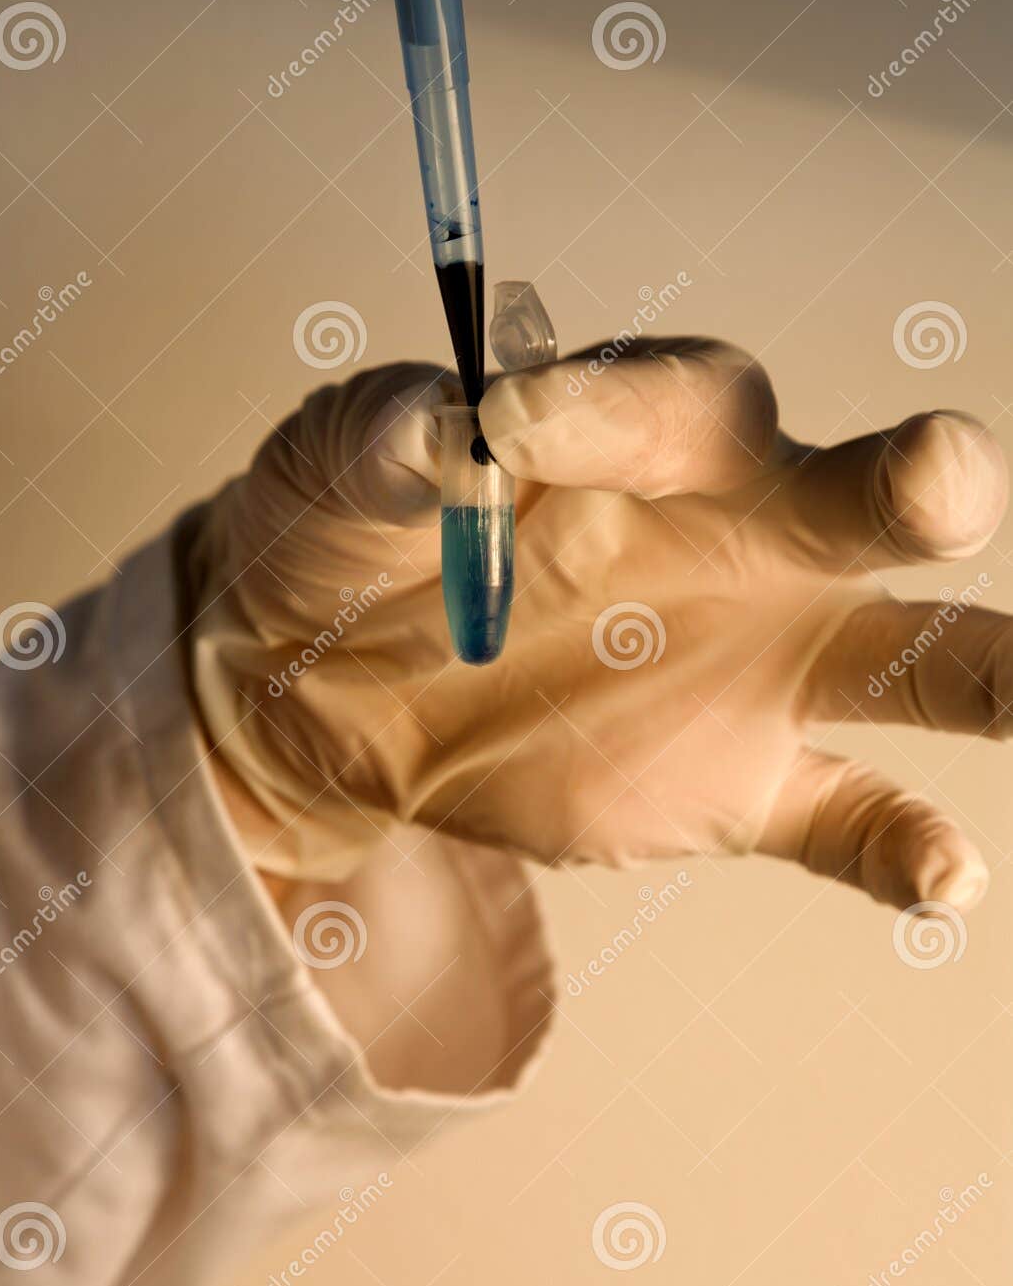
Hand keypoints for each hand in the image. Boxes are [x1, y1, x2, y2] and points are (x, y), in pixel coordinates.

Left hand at [194, 337, 1007, 911]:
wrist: (337, 690)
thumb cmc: (349, 538)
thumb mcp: (338, 471)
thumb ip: (385, 442)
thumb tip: (434, 428)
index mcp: (639, 433)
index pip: (666, 404)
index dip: (602, 411)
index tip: (505, 429)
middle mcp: (739, 533)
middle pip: (852, 499)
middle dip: (903, 486)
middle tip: (935, 483)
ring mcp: (757, 665)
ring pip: (910, 657)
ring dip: (985, 670)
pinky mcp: (742, 785)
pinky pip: (850, 817)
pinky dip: (902, 850)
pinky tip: (945, 880)